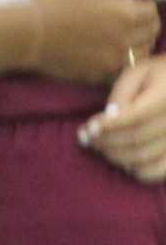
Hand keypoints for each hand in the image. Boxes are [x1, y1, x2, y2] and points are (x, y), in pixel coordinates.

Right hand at [28, 0, 158, 83]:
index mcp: (125, 14)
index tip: (133, 7)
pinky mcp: (100, 75)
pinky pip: (121, 69)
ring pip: (141, 54)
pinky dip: (120, 62)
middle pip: (152, 33)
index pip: (152, 10)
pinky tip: (109, 56)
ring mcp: (114, 60)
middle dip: (144, 26)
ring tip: (123, 42)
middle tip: (131, 23)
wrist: (29, 35)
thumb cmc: (53, 5)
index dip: (143, 7)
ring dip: (137, 46)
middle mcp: (126, 39)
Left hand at [81, 54, 165, 179]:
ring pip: (144, 157)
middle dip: (105, 141)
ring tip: (98, 146)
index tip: (88, 127)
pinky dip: (137, 170)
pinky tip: (123, 160)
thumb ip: (122, 95)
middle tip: (86, 137)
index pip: (135, 117)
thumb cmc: (156, 75)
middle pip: (137, 139)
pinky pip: (158, 170)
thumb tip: (108, 118)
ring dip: (114, 155)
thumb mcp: (137, 74)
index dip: (108, 126)